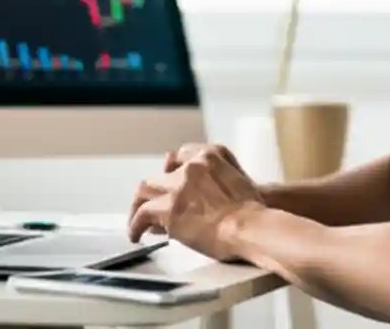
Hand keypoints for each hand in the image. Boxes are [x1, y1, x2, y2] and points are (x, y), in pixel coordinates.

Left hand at [127, 144, 264, 260]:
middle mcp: (192, 166)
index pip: (182, 155)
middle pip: (162, 174)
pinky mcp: (168, 207)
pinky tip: (136, 234)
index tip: (169, 179)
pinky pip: (142, 213)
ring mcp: (178, 186)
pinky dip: (136, 224)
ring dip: (141, 204)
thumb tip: (197, 200)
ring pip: (146, 189)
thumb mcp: (241, 183)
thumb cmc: (254, 214)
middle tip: (152, 204)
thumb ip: (217, 181)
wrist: (252, 227)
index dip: (173, 170)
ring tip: (138, 219)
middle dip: (156, 190)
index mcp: (212, 156)